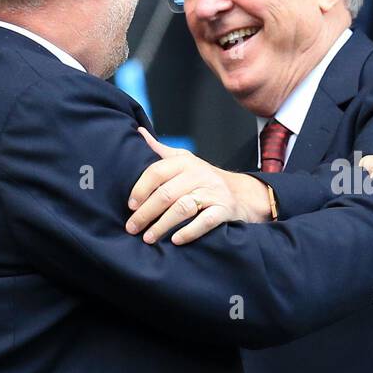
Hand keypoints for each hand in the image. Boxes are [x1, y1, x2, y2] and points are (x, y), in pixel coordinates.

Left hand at [126, 127, 272, 244]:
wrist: (242, 192)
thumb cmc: (204, 178)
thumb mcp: (184, 160)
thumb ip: (161, 150)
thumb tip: (139, 132)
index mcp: (184, 162)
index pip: (156, 172)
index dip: (140, 189)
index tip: (130, 206)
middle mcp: (198, 174)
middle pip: (166, 194)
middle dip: (146, 213)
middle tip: (132, 228)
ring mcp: (212, 192)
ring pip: (182, 208)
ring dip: (162, 225)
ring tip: (148, 238)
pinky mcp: (224, 209)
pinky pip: (205, 221)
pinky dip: (189, 231)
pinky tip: (175, 240)